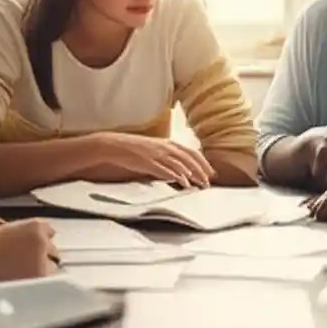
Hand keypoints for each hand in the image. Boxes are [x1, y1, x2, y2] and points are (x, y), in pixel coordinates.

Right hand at [0, 219, 59, 281]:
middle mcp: (42, 239)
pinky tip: (19, 277)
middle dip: (43, 256)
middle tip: (24, 264)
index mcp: (36, 225)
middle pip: (53, 250)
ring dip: (41, 269)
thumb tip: (43, 247)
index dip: (40, 243)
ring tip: (18, 271)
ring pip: (52, 266)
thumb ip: (29, 236)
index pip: (50, 234)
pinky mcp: (38, 274)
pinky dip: (36, 280)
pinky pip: (45, 279)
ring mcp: (41, 256)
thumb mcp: (11, 230)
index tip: (33, 250)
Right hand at [98, 133, 213, 188]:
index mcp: (168, 143)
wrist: (115, 145)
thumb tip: (180, 169)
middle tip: (208, 182)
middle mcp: (165, 147)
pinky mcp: (148, 162)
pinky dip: (175, 175)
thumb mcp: (155, 150)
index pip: (191, 152)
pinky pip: (164, 169)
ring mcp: (157, 154)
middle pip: (189, 158)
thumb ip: (167, 157)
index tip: (211, 173)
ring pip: (180, 164)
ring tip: (200, 184)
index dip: (203, 162)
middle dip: (201, 171)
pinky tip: (183, 182)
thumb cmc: (135, 149)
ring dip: (192, 175)